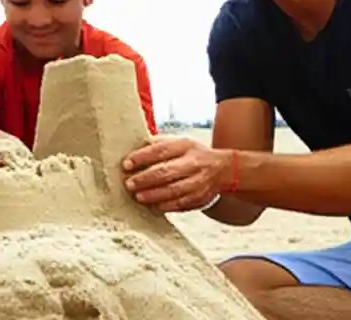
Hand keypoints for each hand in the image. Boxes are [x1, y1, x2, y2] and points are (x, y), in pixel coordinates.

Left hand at [121, 137, 235, 212]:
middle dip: (144, 179)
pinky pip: (181, 204)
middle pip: (165, 172)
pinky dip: (166, 206)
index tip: (126, 164)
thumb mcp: (180, 143)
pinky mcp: (200, 198)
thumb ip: (159, 145)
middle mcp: (193, 163)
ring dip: (153, 195)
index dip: (141, 157)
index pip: (160, 150)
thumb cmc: (194, 155)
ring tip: (138, 196)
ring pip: (173, 191)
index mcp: (185, 146)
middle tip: (129, 184)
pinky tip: (153, 206)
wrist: (224, 169)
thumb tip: (134, 152)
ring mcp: (198, 182)